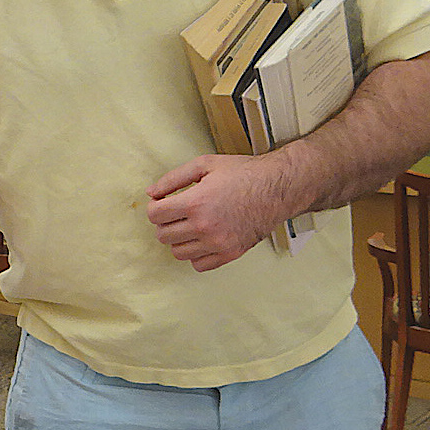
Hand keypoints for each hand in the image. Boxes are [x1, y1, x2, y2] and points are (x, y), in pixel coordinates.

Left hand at [146, 154, 291, 270]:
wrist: (278, 187)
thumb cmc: (243, 173)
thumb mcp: (204, 165)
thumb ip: (173, 178)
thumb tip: (151, 193)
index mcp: (195, 203)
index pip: (154, 215)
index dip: (155, 207)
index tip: (163, 203)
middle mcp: (205, 227)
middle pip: (163, 235)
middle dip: (164, 223)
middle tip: (176, 213)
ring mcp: (218, 243)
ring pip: (178, 252)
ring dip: (178, 239)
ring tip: (189, 226)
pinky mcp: (231, 253)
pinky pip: (199, 265)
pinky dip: (196, 255)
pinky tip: (202, 239)